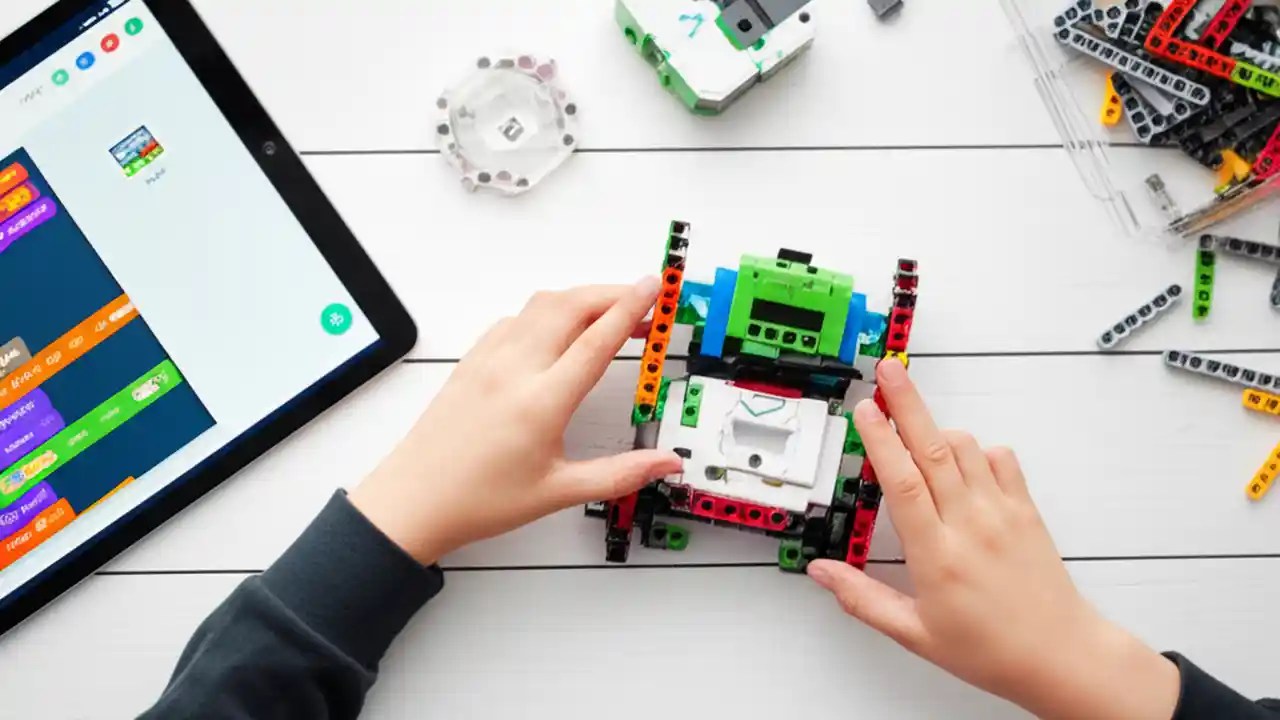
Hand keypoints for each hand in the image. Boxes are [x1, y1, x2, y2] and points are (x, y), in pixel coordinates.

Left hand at [350, 279, 682, 565]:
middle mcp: (514, 370)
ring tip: (609, 313)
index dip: (631, 308)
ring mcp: (489, 360)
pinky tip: (559, 331)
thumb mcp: (558, 492)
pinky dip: (547, 312)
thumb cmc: (478, 500)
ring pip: (542, 305)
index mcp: (540, 402)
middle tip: (644, 300)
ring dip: (581, 298)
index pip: (597, 340)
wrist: (413, 501)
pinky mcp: (471, 360)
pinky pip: (515, 319)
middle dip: (613, 293)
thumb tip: (665, 464)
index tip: (655, 288)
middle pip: (572, 306)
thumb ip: (620, 474)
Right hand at [807, 360, 1178, 719]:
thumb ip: (862, 598)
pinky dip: (978, 449)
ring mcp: (1002, 513)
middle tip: (888, 372)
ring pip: (965, 448)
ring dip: (937, 430)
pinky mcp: (1027, 511)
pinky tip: (963, 461)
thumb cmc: (992, 649)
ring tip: (915, 428)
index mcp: (937, 555)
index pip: (903, 482)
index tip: (865, 411)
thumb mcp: (914, 633)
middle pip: (932, 448)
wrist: (1061, 655)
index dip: (881, 440)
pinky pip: (1001, 460)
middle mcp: (971, 525)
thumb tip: (822, 573)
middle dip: (907, 404)